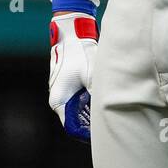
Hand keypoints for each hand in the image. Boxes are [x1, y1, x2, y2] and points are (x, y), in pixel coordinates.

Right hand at [49, 12, 96, 141]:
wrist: (71, 34)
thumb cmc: (78, 53)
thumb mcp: (91, 75)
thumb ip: (98, 93)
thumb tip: (109, 106)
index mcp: (59, 101)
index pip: (71, 127)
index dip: (86, 133)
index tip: (100, 133)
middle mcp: (59, 99)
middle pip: (75, 119)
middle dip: (90, 123)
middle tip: (108, 122)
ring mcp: (63, 92)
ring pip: (78, 109)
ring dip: (90, 111)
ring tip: (107, 111)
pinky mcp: (68, 85)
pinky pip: (79, 100)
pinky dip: (89, 102)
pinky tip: (101, 98)